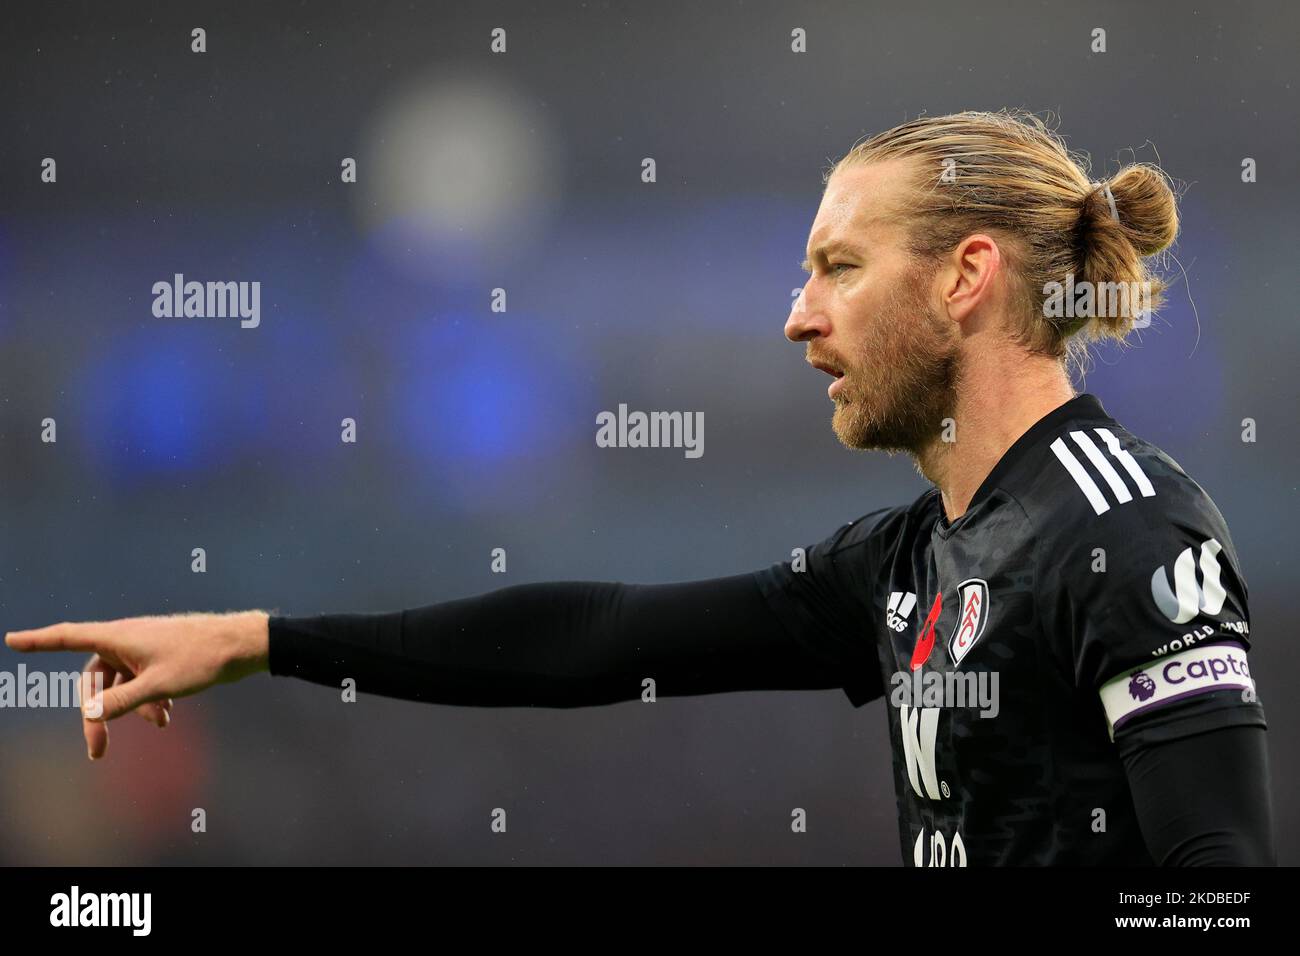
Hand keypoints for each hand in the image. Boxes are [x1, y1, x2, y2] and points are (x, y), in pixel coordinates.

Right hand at [4, 611, 269, 759]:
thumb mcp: (159, 685)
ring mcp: (144, 647)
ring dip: (129, 708)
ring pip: (121, 683)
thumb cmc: (201, 659)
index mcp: (120, 636)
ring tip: (158, 724)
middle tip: (97, 752)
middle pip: (95, 678)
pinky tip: (166, 716)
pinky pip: (141, 680)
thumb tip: (90, 713)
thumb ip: (123, 701)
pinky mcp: (161, 655)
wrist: (241, 644)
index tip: (12, 639)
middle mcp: (127, 639)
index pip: (69, 637)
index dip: (39, 640)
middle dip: (96, 714)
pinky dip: (148, 699)